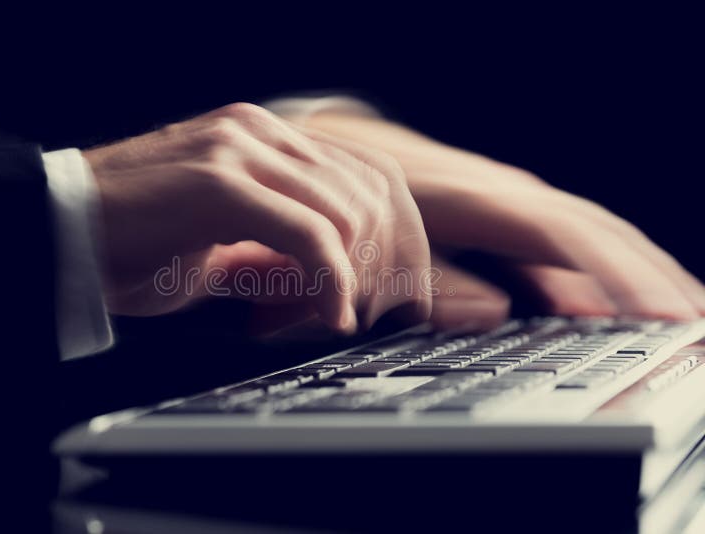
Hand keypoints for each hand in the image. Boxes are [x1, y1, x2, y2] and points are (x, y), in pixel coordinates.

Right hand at [82, 103, 431, 331]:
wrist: (58, 235)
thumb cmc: (136, 245)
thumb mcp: (227, 246)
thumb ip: (282, 250)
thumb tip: (338, 282)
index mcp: (265, 139)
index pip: (369, 177)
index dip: (397, 240)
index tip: (398, 294)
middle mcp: (260, 133)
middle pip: (374, 193)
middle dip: (390, 264)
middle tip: (376, 314)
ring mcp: (239, 150)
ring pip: (350, 214)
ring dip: (359, 278)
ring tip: (338, 317)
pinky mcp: (218, 182)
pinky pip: (310, 235)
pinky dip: (331, 283)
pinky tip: (328, 315)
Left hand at [295, 112, 704, 320]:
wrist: (348, 154)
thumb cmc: (368, 201)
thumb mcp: (391, 244)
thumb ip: (438, 281)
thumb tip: (501, 312)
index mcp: (487, 203)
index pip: (572, 240)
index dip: (620, 278)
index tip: (662, 314)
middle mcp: (511, 196)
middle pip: (599, 233)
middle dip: (651, 276)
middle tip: (694, 322)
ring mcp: (513, 202)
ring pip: (590, 233)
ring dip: (637, 269)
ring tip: (678, 309)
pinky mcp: (508, 213)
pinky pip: (565, 240)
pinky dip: (597, 268)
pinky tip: (612, 298)